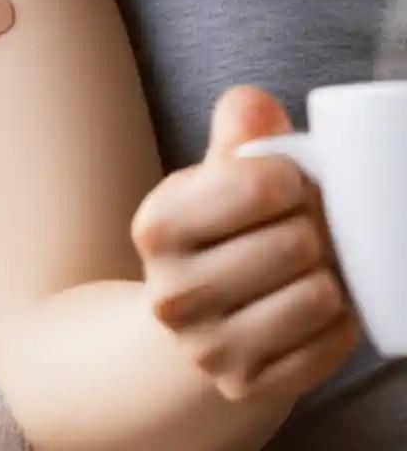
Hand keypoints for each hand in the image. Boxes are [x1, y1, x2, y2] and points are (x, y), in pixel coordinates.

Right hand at [131, 86, 359, 401]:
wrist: (189, 324)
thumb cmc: (217, 236)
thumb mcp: (213, 180)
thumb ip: (238, 137)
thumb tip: (250, 105)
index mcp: (157, 227)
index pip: (264, 184)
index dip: (291, 179)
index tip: (282, 188)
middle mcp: (172, 293)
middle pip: (295, 243)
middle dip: (311, 231)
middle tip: (297, 233)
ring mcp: (206, 347)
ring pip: (317, 296)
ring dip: (325, 278)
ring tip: (300, 272)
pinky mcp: (244, 385)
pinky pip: (330, 343)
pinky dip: (334, 324)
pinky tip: (305, 311)